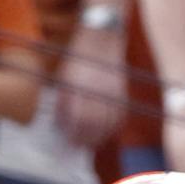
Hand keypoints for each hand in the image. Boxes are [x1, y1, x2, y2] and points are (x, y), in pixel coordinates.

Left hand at [54, 24, 126, 148]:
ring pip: (107, 125)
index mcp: (80, 87)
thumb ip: (63, 102)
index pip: (78, 121)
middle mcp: (98, 92)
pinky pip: (118, 118)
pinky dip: (111, 128)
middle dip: (84, 140)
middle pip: (93, 127)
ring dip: (98, 137)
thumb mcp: (65, 77)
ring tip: (89, 142)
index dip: (73, 135)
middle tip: (77, 146)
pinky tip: (104, 131)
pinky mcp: (122, 93)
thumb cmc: (79, 58)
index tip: (67, 142)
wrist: (102, 37)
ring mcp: (112, 93)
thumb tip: (62, 125)